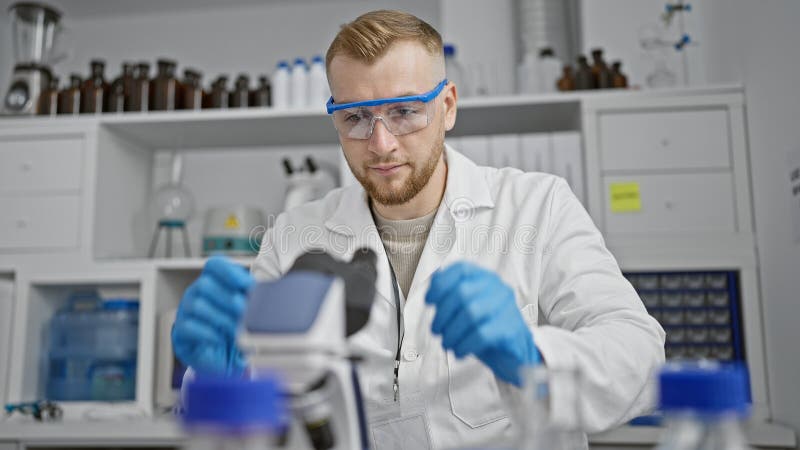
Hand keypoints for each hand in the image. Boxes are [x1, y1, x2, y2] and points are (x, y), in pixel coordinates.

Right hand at [172, 256, 253, 375]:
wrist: (218, 353)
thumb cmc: (232, 325)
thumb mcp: (244, 309)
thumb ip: (250, 299)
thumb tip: (264, 294)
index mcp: (212, 280)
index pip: (214, 265)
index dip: (230, 272)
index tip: (247, 285)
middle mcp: (196, 291)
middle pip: (205, 284)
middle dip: (228, 298)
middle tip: (244, 311)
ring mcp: (186, 310)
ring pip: (197, 305)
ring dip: (221, 317)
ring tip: (237, 328)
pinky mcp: (181, 330)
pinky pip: (190, 327)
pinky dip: (208, 333)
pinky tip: (221, 339)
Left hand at [425, 261, 538, 385]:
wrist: (514, 349)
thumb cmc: (485, 325)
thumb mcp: (467, 307)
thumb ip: (450, 295)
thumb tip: (432, 288)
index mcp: (484, 277)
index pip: (461, 269)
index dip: (440, 284)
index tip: (429, 301)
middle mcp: (497, 287)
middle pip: (462, 292)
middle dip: (442, 314)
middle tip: (436, 330)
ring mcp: (506, 306)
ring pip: (471, 314)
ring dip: (452, 332)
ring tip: (447, 343)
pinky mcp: (510, 328)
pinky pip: (482, 334)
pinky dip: (464, 345)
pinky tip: (459, 351)